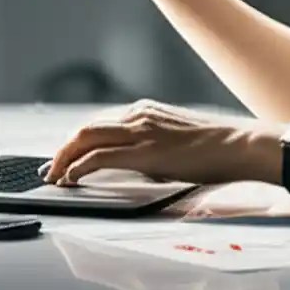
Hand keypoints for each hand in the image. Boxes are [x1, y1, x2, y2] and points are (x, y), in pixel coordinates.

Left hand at [41, 99, 280, 186]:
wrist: (237, 144)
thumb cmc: (216, 146)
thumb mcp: (176, 137)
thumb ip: (153, 143)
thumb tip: (138, 162)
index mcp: (145, 111)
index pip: (100, 123)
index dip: (78, 141)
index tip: (67, 156)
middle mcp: (138, 116)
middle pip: (85, 128)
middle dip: (63, 148)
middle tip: (52, 168)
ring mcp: (140, 131)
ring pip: (85, 138)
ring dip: (64, 157)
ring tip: (55, 175)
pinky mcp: (143, 151)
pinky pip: (98, 156)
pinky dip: (78, 167)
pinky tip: (71, 179)